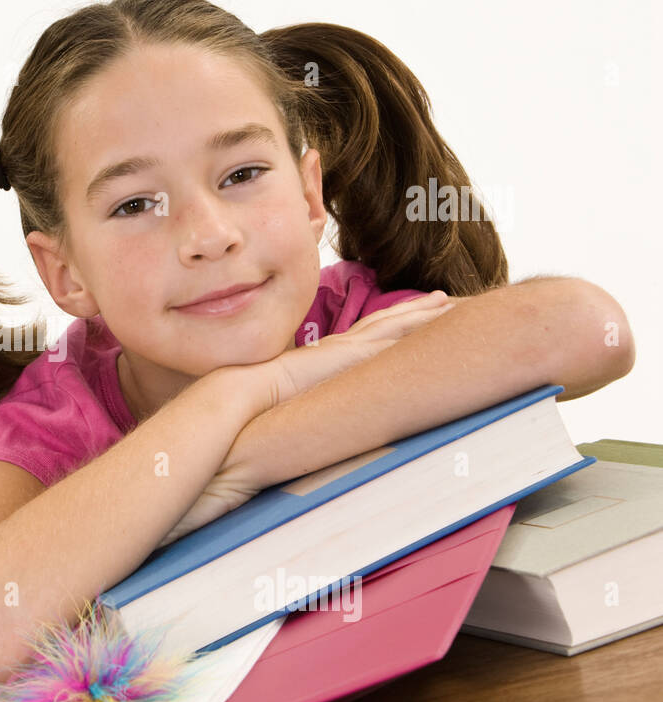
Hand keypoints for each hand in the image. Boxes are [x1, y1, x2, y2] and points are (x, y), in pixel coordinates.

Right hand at [272, 290, 455, 403]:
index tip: (413, 313)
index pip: (369, 331)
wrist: (252, 388)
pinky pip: (391, 339)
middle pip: (388, 320)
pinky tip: (436, 328)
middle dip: (417, 309)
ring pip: (395, 324)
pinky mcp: (351, 355)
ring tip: (449, 303)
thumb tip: (316, 403)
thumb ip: (312, 391)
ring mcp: (348, 347)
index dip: (393, 320)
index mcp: (331, 352)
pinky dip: (414, 330)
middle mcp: (343, 345)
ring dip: (423, 314)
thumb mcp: (298, 391)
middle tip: (444, 298)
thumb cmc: (266, 394)